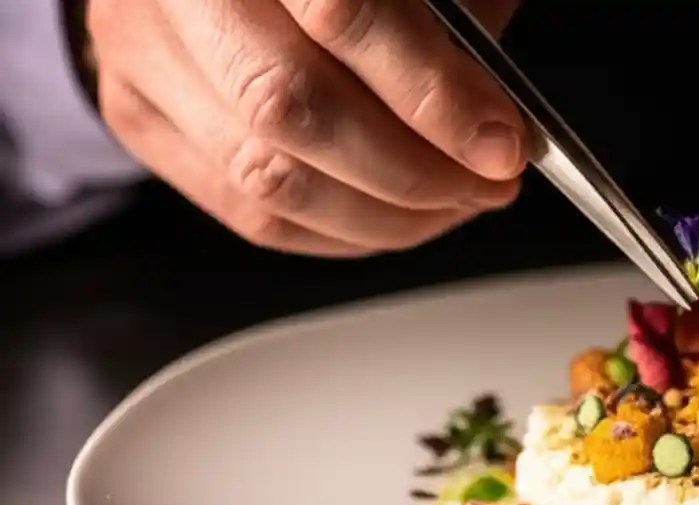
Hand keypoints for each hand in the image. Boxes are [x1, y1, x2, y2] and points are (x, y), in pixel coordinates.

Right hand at [89, 0, 525, 256]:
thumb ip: (452, 29)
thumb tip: (497, 129)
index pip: (341, 12)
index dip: (432, 93)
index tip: (502, 143)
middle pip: (291, 108)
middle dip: (414, 170)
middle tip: (487, 184)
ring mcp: (142, 53)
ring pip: (270, 179)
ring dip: (386, 215)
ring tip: (453, 202)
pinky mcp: (138, 115)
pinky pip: (252, 214)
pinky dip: (342, 230)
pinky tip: (395, 215)